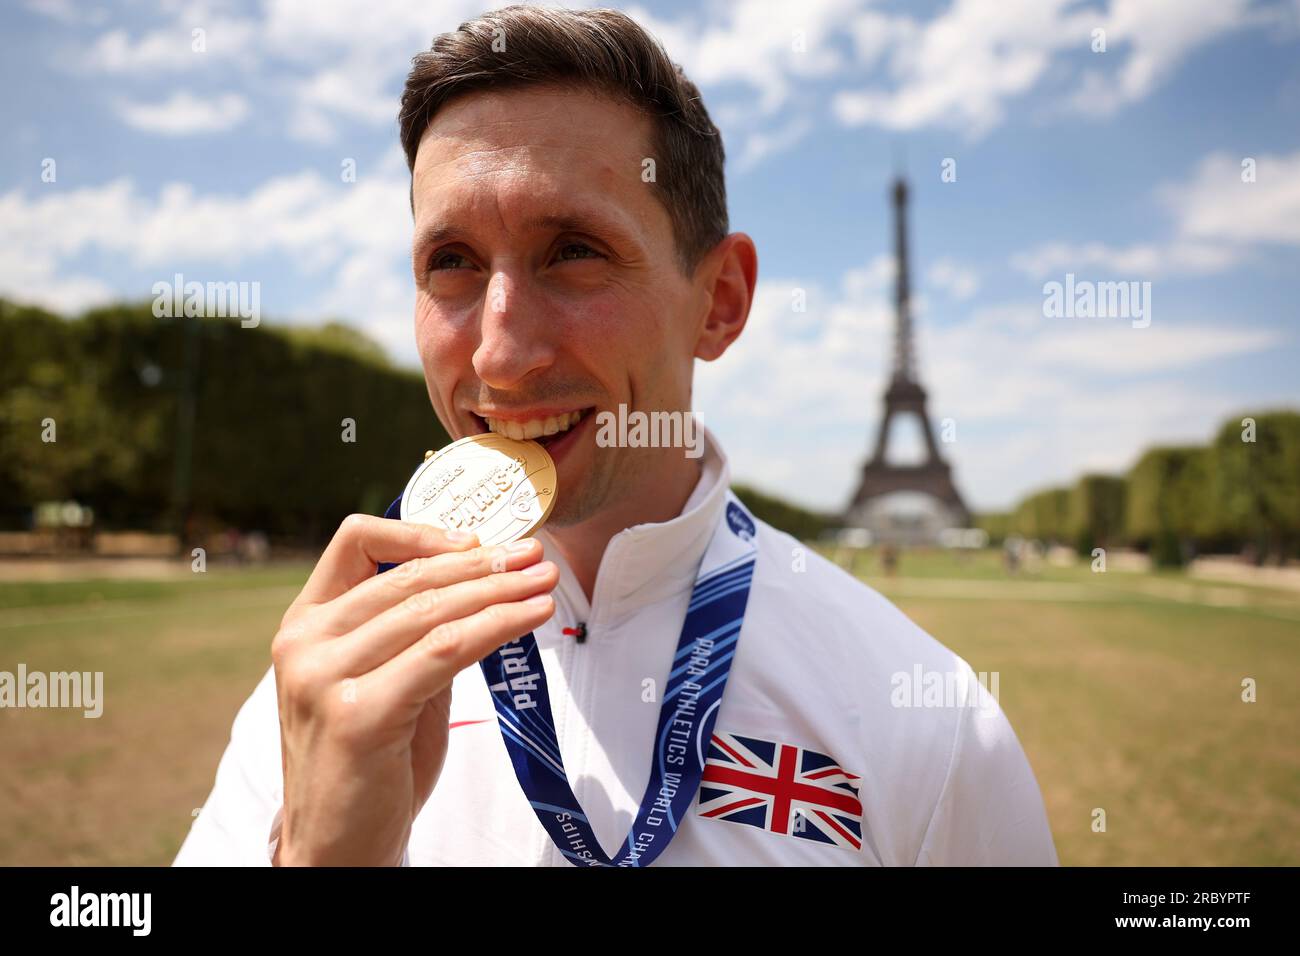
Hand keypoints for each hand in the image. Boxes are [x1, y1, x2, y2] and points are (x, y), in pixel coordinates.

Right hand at [270, 514, 556, 865]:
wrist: (339, 849)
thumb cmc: (370, 766)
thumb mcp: (385, 683)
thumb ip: (416, 635)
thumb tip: (484, 583)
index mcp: (305, 625)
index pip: (356, 542)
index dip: (420, 532)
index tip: (476, 541)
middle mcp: (304, 644)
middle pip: (408, 578)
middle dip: (483, 564)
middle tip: (535, 557)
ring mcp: (323, 679)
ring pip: (431, 612)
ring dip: (500, 591)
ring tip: (544, 583)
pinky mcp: (358, 716)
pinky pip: (443, 652)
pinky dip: (496, 627)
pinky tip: (531, 617)